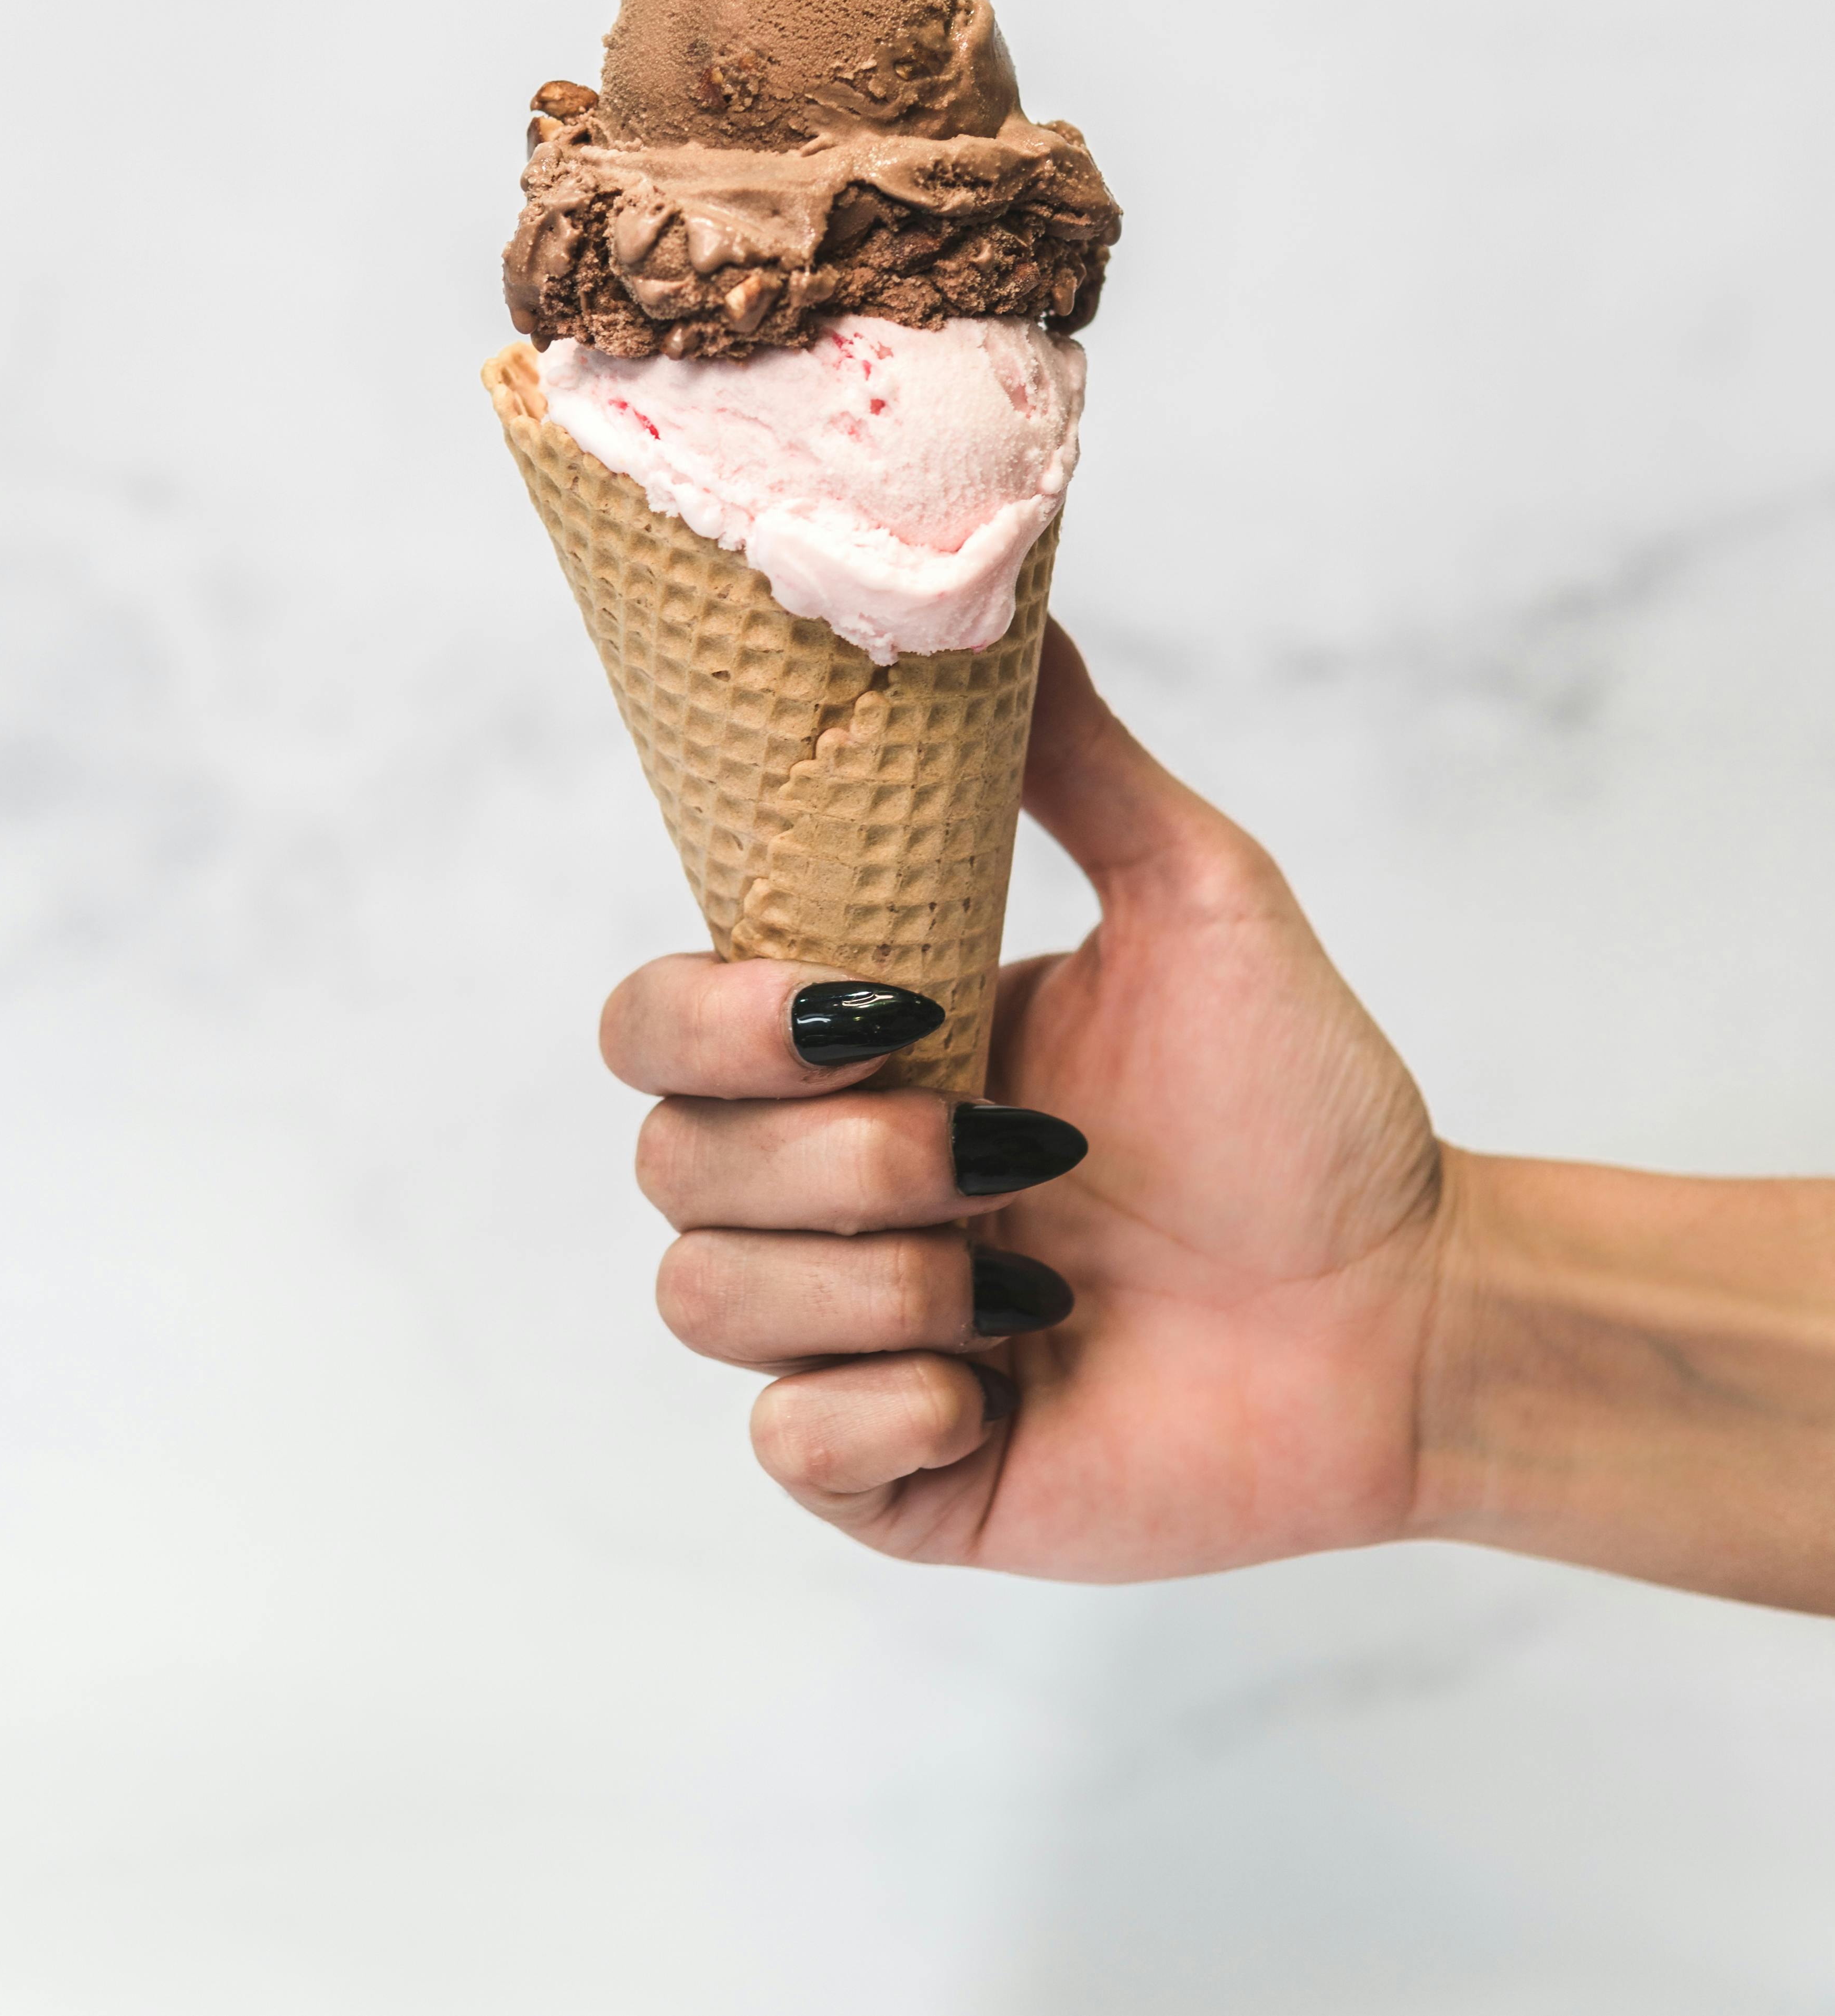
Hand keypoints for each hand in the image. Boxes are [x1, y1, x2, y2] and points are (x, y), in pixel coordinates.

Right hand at [602, 622, 1445, 1580]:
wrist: (1408, 1313)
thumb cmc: (1308, 1108)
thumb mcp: (1198, 902)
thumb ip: (1077, 762)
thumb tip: (1000, 592)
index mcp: (865, 1058)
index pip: (657, 1027)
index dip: (713, 1020)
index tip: (876, 1008)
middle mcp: (830, 1194)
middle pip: (668, 1163)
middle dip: (833, 1159)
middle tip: (999, 1155)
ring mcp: (851, 1339)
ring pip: (707, 1301)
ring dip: (872, 1283)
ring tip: (1031, 1282)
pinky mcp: (897, 1475)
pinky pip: (785, 1446)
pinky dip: (884, 1409)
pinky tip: (1008, 1382)